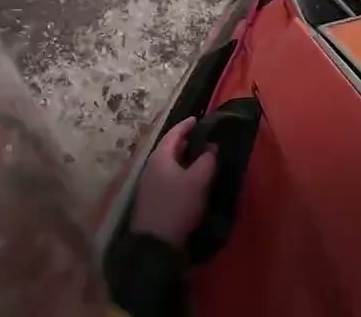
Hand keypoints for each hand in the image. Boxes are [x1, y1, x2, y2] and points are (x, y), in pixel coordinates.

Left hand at [131, 117, 217, 247]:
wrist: (156, 241)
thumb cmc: (178, 205)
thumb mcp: (198, 181)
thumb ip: (207, 160)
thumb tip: (211, 147)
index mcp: (160, 157)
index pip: (173, 134)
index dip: (186, 125)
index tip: (198, 119)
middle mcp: (151, 167)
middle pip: (168, 148)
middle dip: (184, 142)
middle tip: (201, 138)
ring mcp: (148, 184)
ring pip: (167, 164)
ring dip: (182, 158)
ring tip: (198, 158)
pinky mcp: (151, 198)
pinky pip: (166, 177)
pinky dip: (179, 172)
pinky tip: (188, 180)